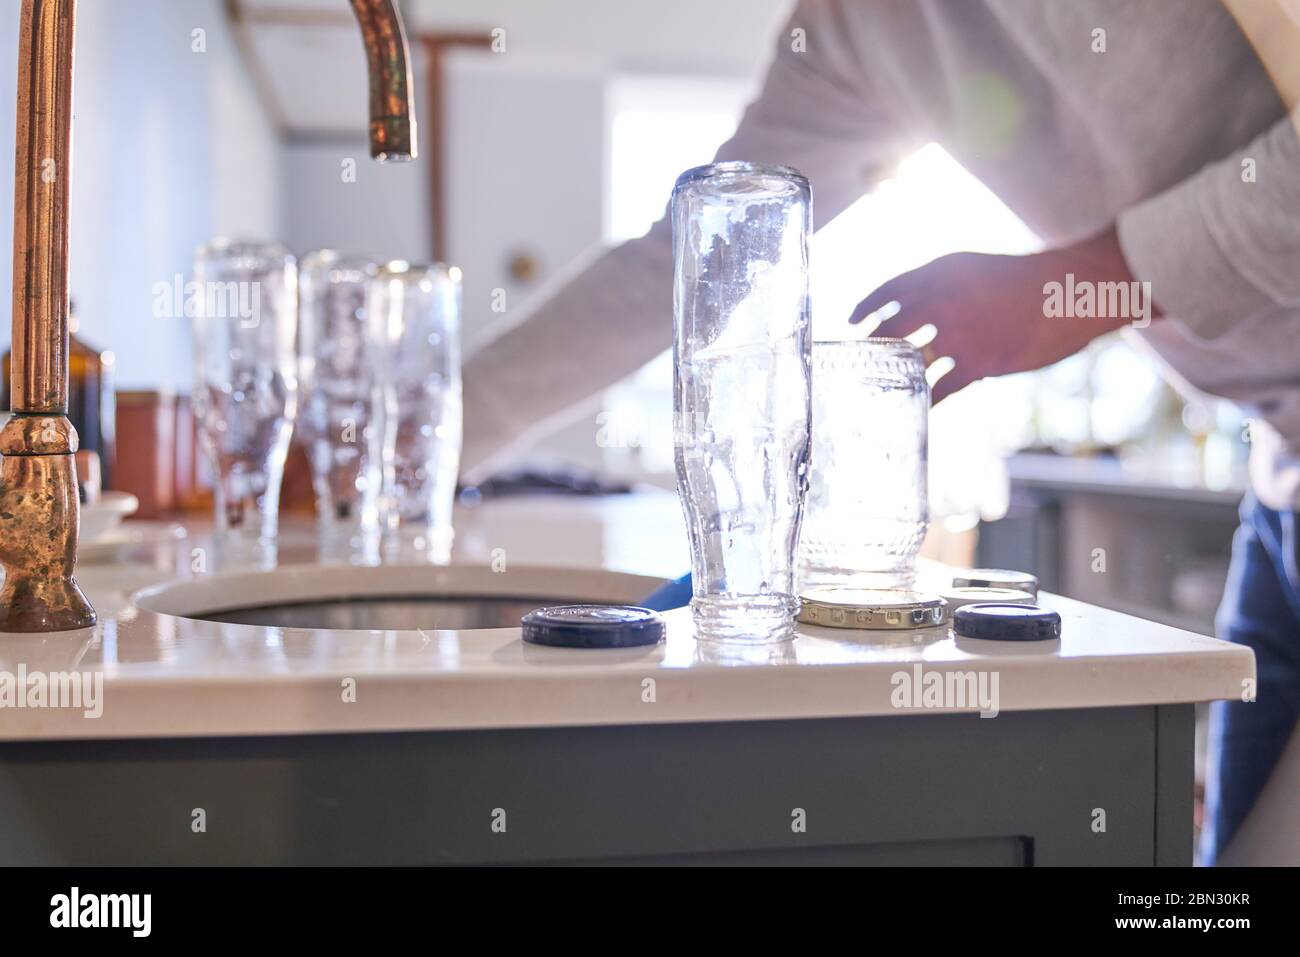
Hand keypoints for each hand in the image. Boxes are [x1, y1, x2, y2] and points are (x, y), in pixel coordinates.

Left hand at [848, 226, 1158, 402]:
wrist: (1073, 288)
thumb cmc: (1025, 280)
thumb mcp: (975, 268)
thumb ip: (941, 286)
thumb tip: (909, 308)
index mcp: (941, 272)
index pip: (887, 290)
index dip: (864, 307)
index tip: (849, 321)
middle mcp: (943, 300)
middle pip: (889, 329)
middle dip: (871, 347)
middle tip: (861, 360)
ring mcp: (960, 334)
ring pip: (910, 361)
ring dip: (895, 375)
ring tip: (884, 386)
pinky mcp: (980, 363)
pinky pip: (940, 389)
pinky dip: (926, 399)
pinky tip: (920, 406)